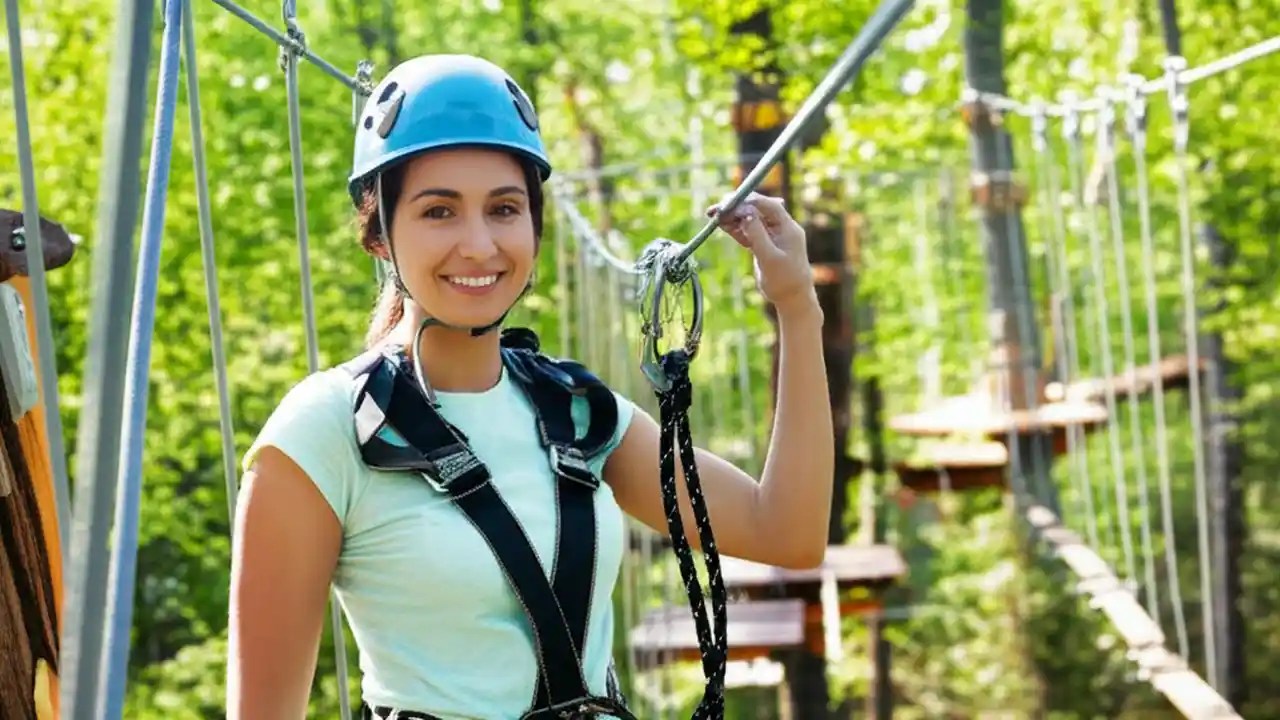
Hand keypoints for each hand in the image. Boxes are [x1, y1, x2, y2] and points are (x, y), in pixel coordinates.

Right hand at [706, 192, 815, 313]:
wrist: (792, 298)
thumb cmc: (785, 280)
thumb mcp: (770, 257)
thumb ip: (757, 234)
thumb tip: (745, 212)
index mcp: (788, 228)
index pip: (769, 206)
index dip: (750, 200)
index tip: (731, 201)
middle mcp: (780, 228)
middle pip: (757, 209)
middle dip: (737, 207)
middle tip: (717, 208)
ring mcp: (771, 235)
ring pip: (749, 220)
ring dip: (732, 217)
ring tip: (713, 215)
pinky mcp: (762, 244)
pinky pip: (747, 231)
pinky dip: (734, 228)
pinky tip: (721, 224)